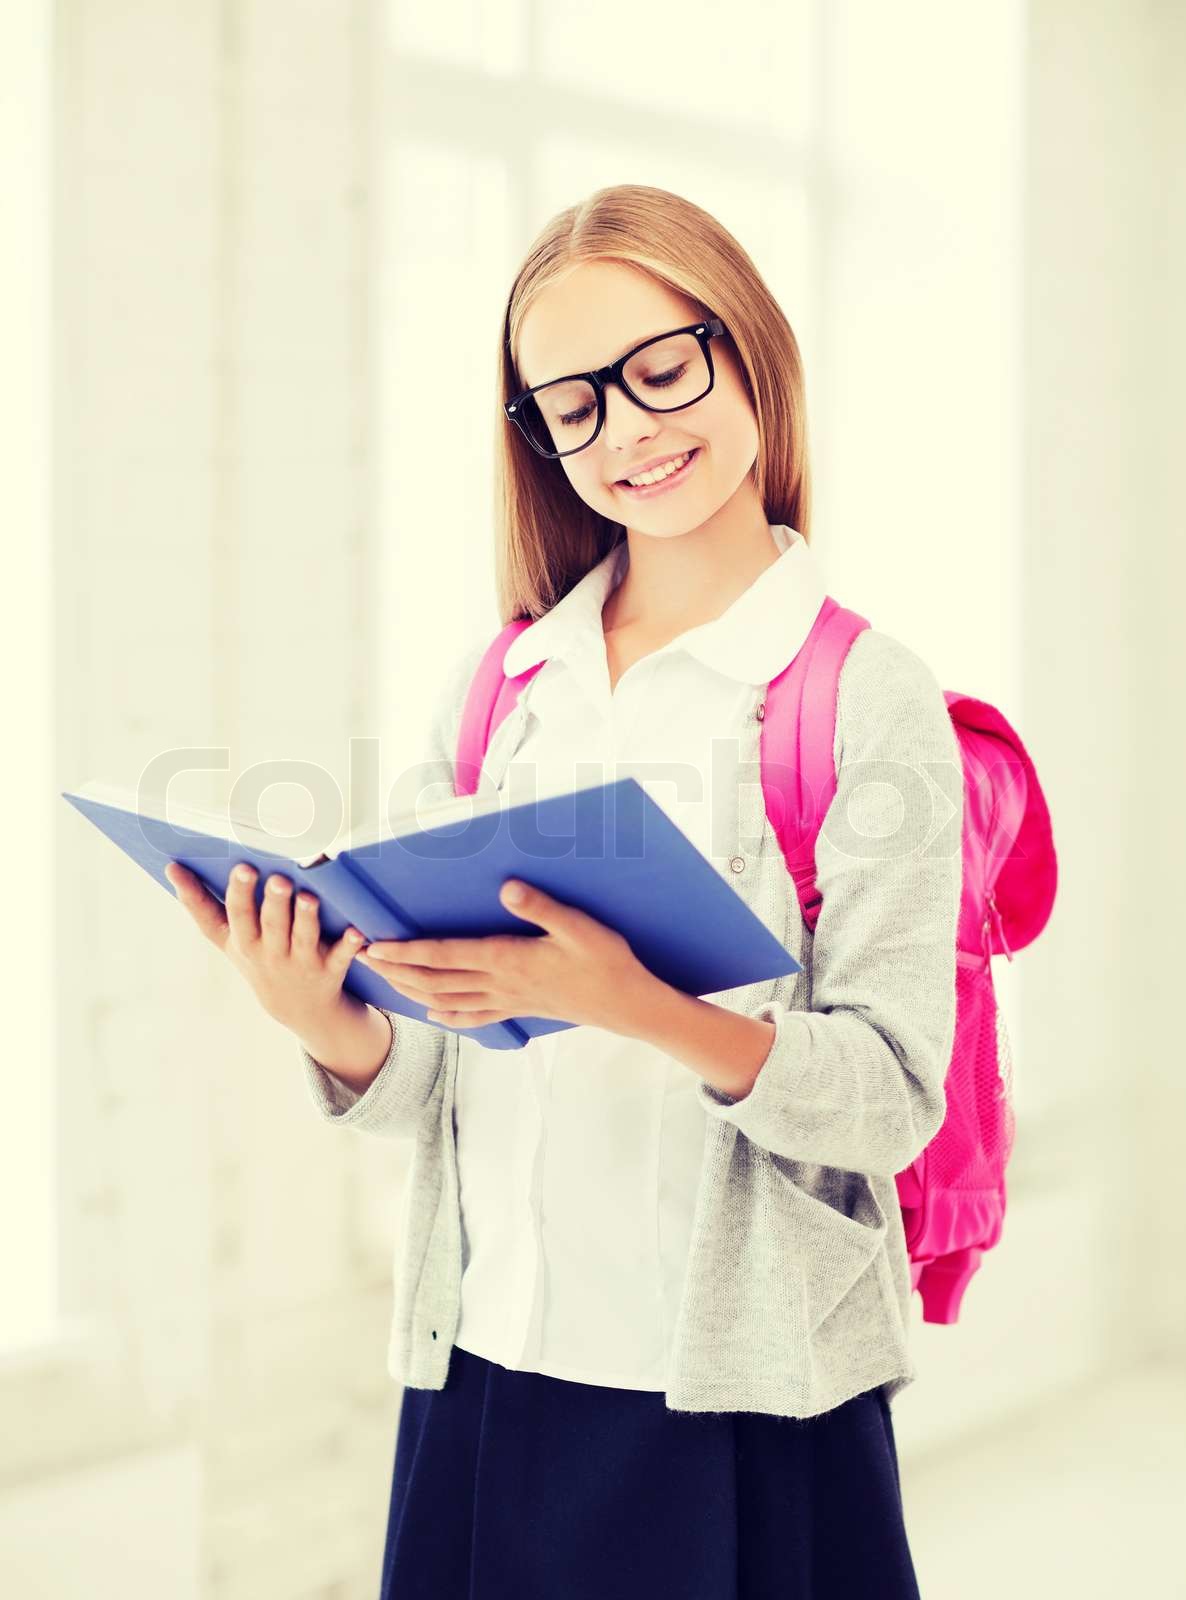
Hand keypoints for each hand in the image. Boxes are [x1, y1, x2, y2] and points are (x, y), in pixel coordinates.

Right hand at [163, 860, 367, 1033]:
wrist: (298, 1008)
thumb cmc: (258, 958)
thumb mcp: (226, 939)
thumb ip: (200, 905)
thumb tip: (170, 868)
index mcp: (243, 941)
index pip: (235, 915)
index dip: (237, 892)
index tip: (241, 867)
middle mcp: (269, 952)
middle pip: (270, 924)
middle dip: (272, 901)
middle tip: (277, 879)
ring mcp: (299, 962)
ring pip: (302, 938)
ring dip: (306, 918)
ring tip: (308, 897)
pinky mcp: (329, 971)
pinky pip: (339, 958)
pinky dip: (347, 945)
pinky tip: (356, 931)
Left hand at [356, 877, 659, 1034]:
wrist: (627, 1005)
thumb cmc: (606, 961)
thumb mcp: (579, 927)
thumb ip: (541, 907)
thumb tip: (506, 887)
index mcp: (508, 959)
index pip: (445, 956)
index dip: (407, 951)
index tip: (376, 946)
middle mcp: (500, 984)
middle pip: (435, 980)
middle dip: (396, 970)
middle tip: (362, 960)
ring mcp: (508, 1000)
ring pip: (446, 1000)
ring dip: (411, 990)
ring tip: (385, 980)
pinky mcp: (518, 1009)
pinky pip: (473, 1016)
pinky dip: (446, 1015)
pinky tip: (432, 1013)